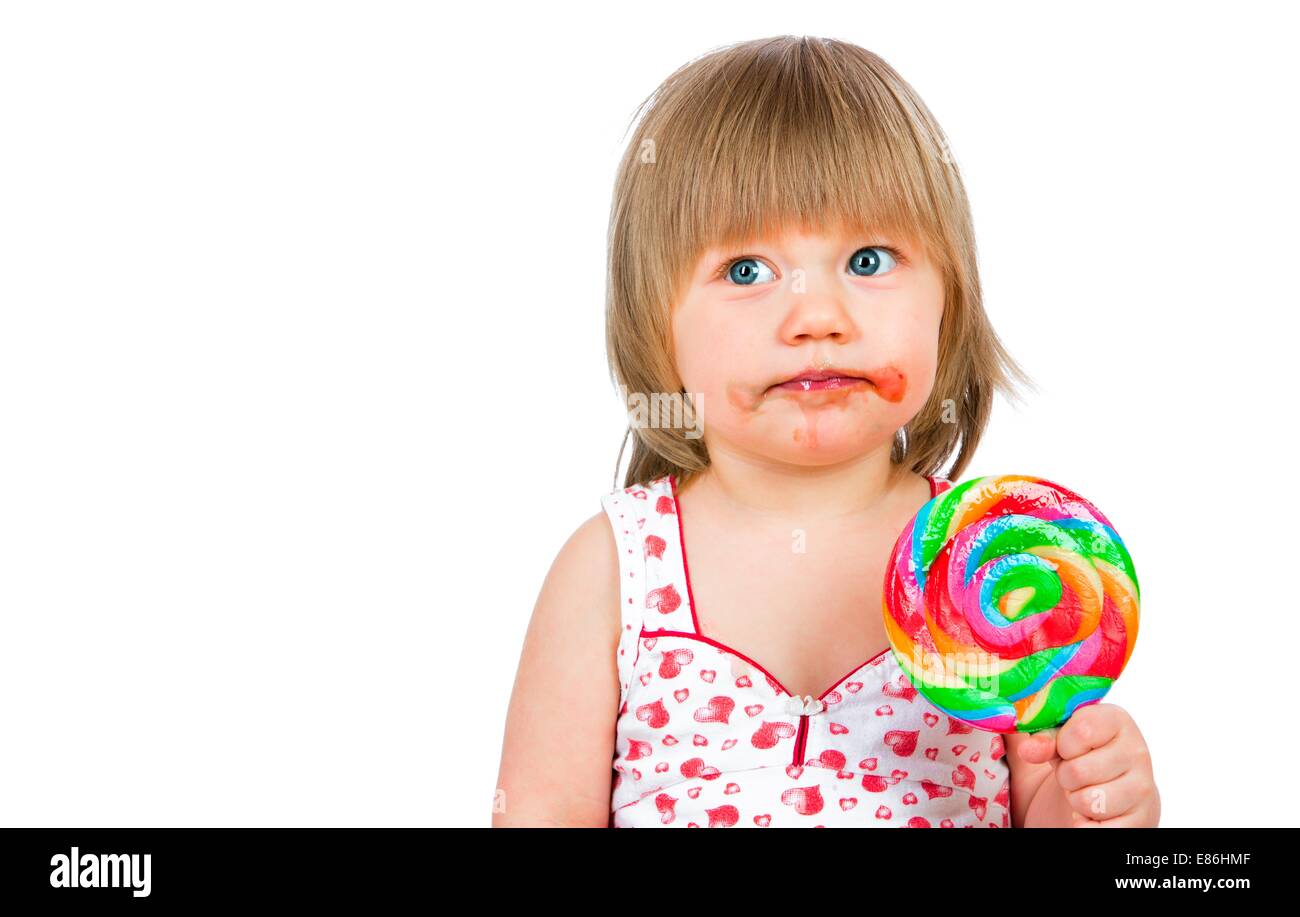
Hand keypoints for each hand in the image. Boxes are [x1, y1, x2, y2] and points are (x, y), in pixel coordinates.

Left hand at [1008, 703, 1158, 826]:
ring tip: (1087, 790)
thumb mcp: (1059, 741)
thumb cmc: (1082, 759)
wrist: (1112, 792)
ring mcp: (1143, 788)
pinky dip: (1086, 825)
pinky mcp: (1142, 819)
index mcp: (1116, 721)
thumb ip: (1041, 738)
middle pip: (1077, 770)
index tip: (1066, 747)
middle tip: (1075, 773)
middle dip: (1066, 776)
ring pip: (1088, 801)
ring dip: (1077, 800)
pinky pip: (1099, 828)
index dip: (1062, 744)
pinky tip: (1094, 814)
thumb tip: (1028, 750)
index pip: (1081, 730)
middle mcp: (1137, 751)